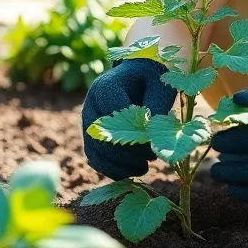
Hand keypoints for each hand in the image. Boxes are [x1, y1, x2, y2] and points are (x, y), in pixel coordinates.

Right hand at [81, 59, 177, 179]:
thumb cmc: (150, 79)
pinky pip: (95, 159)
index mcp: (105, 88)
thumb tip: (151, 136)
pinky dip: (112, 170)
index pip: (117, 119)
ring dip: (120, 165)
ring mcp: (87, 123)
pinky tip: (132, 171)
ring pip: (96, 152)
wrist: (136, 76)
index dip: (136, 136)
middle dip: (128, 154)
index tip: (155, 144)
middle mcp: (90, 105)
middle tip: (151, 159)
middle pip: (102, 138)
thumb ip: (157, 107)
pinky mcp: (91, 137)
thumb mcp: (159, 86)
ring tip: (143, 168)